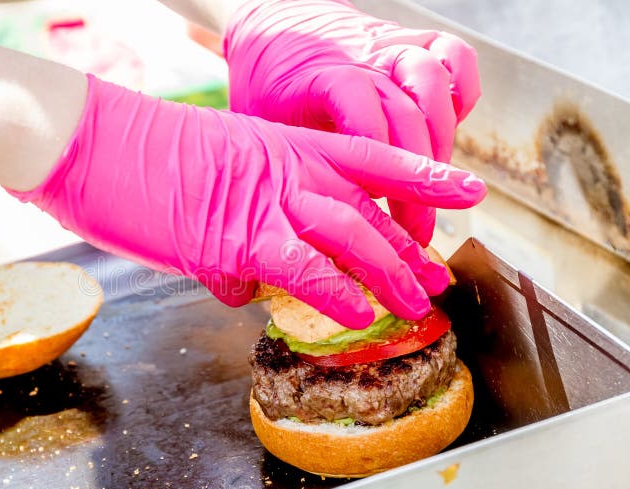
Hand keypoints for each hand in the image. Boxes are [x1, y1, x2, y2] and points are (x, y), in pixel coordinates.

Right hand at [8, 75, 484, 327]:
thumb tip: (243, 285)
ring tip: (416, 305)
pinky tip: (360, 317)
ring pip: (350, 235)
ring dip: (388, 274)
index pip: (371, 155)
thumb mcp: (206, 173)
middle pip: (369, 206)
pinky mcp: (236, 238)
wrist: (93, 142)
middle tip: (437, 276)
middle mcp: (286, 168)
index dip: (423, 173)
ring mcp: (265, 201)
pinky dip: (335, 294)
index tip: (464, 188)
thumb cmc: (140, 155)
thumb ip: (237, 225)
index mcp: (282, 144)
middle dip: (409, 245)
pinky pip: (302, 269)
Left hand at [224, 0, 480, 245]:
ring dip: (442, 142)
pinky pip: (455, 57)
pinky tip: (448, 135)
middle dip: (417, 175)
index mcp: (319, 72)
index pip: (354, 94)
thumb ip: (279, 159)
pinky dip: (462, 95)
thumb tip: (292, 215)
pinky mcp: (414, 43)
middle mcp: (360, 55)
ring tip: (435, 191)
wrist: (277, 28)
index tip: (378, 197)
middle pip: (404, 107)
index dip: (372, 141)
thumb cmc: (266, 84)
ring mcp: (391, 46)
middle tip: (415, 229)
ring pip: (434, 82)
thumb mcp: (258, 122)